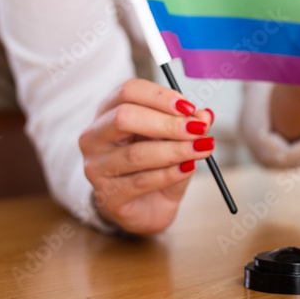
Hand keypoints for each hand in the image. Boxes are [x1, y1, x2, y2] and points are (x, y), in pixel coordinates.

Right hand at [79, 79, 213, 233]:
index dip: (160, 96)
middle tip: (197, 130)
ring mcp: (96, 167)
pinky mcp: (107, 196)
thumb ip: (188, 125)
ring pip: (135, 154)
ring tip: (201, 149)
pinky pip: (142, 182)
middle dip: (167, 123)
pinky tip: (188, 168)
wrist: (148, 207)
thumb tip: (205, 115)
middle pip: (124, 117)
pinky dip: (170, 174)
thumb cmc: (156, 165)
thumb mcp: (174, 139)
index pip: (128, 91)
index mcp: (108, 111)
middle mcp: (94, 137)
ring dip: (175, 150)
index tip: (189, 107)